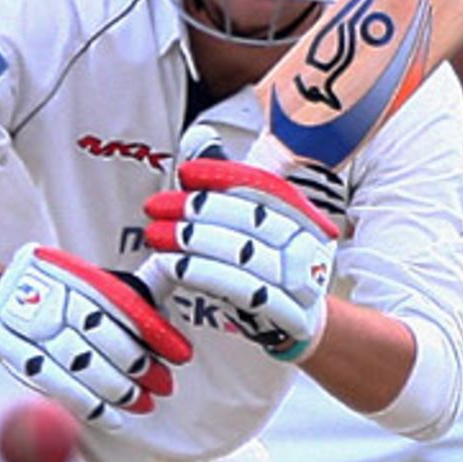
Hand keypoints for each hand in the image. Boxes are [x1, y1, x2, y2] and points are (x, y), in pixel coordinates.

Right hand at [0, 242, 191, 428]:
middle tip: (163, 382)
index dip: (154, 330)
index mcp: (75, 275)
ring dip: (116, 388)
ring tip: (142, 402)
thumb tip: (164, 311)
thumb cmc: (54, 294)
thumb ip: (127, 293)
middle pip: (101, 334)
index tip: (179, 353)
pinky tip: (112, 418)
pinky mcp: (18, 357)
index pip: (122, 303)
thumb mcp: (89, 281)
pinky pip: (56, 386)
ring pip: (80, 363)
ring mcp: (32, 328)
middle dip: (137, 363)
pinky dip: (87, 405)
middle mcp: (52, 298)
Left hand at [144, 159, 340, 361]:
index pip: (264, 188)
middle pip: (251, 219)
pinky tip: (173, 266)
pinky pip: (240, 289)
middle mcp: (306, 244)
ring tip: (156, 234)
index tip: (187, 173)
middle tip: (157, 206)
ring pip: (242, 254)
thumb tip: (199, 139)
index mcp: (302, 216)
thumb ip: (230, 187)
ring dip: (192, 242)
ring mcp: (300, 281)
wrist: (301, 322)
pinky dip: (203, 274)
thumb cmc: (270, 268)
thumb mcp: (257, 224)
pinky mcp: (286, 313)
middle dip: (198, 210)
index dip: (223, 177)